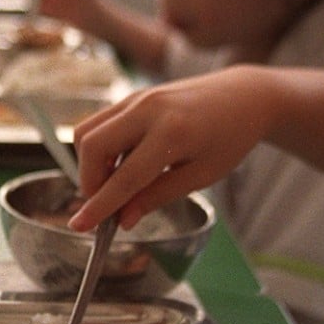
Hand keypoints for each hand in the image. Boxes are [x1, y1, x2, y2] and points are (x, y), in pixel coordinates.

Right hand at [69, 67, 273, 230]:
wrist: (244, 96)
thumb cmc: (229, 139)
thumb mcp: (201, 176)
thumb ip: (158, 196)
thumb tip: (123, 219)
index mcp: (172, 133)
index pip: (124, 177)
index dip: (100, 206)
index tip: (79, 227)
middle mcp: (148, 110)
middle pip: (92, 146)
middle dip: (89, 181)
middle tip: (106, 204)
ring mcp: (137, 98)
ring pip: (88, 132)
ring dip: (91, 164)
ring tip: (115, 185)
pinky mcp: (133, 96)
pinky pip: (100, 123)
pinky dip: (100, 149)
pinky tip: (121, 165)